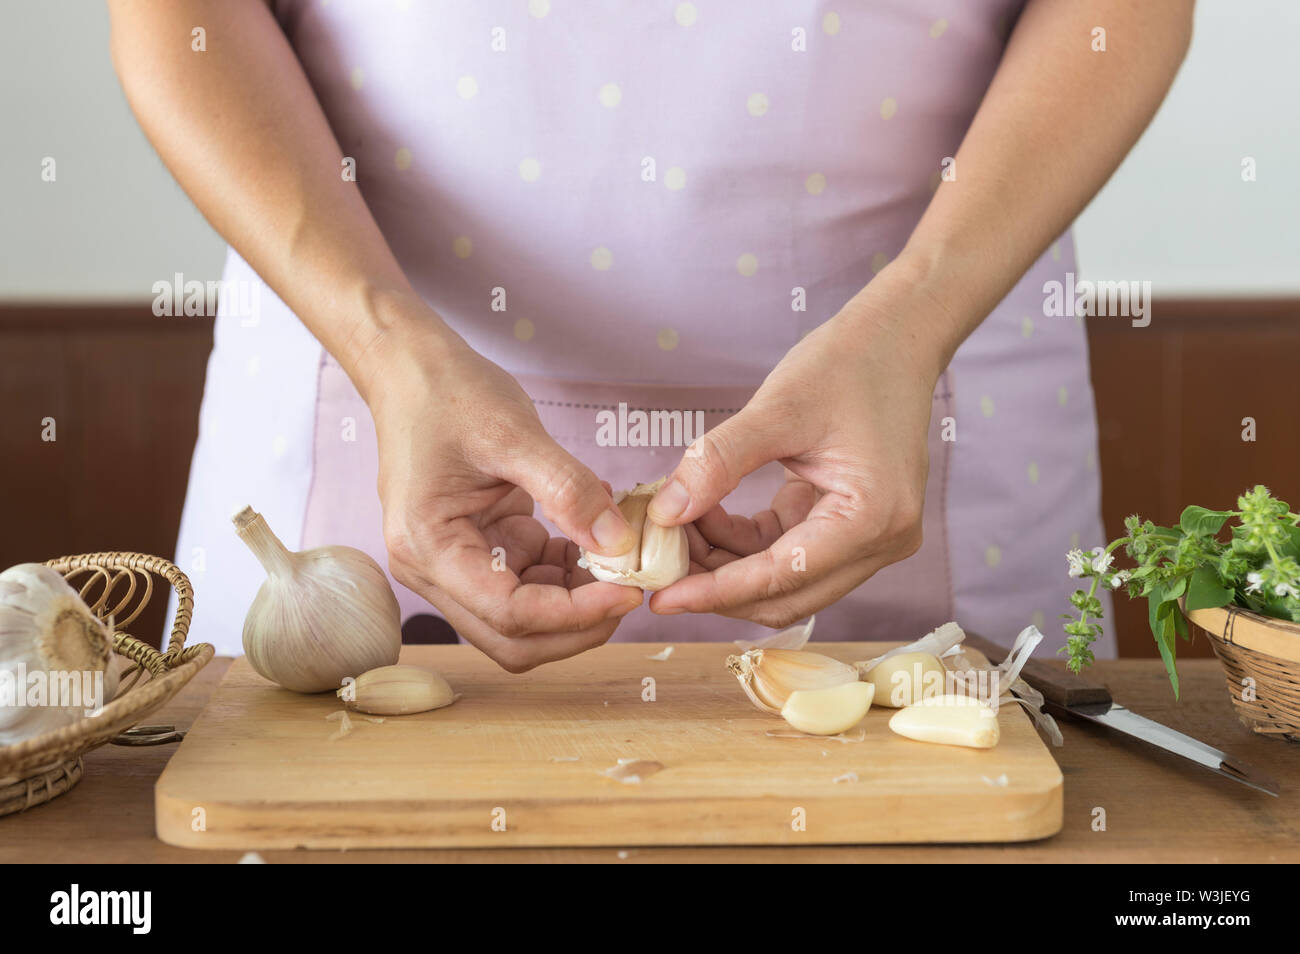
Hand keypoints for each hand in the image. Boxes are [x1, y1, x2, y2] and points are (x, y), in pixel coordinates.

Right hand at [354, 294, 642, 671]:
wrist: (412, 369)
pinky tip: (595, 540)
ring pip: (523, 619)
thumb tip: (619, 543)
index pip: (508, 612)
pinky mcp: (477, 549)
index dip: (573, 614)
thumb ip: (568, 489)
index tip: (629, 592)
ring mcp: (453, 564)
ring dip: (574, 602)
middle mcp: (432, 569)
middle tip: (632, 591)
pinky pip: (527, 584)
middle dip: (576, 625)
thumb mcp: (513, 433)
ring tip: (619, 561)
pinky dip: (566, 574)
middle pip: (512, 636)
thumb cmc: (448, 393)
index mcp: (428, 547)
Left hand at [645, 265, 949, 627]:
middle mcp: (881, 542)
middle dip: (717, 586)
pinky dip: (743, 545)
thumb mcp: (777, 409)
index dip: (717, 591)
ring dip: (726, 565)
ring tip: (675, 531)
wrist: (894, 340)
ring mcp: (869, 539)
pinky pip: (788, 554)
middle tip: (657, 568)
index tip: (661, 598)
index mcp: (871, 519)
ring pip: (783, 581)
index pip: (782, 576)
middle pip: (786, 594)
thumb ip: (718, 462)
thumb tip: (665, 513)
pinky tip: (705, 516)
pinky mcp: (851, 527)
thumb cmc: (847, 366)